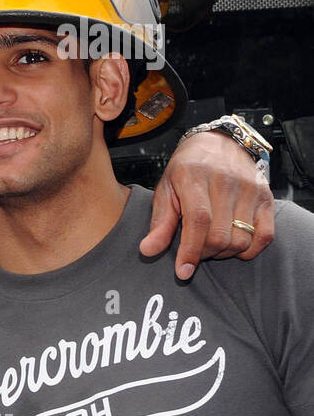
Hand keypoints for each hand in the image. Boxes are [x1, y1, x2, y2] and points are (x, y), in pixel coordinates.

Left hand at [140, 131, 274, 278]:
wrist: (218, 144)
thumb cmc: (187, 170)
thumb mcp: (165, 190)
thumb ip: (159, 223)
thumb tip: (148, 251)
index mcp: (194, 177)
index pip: (197, 222)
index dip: (190, 251)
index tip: (183, 272)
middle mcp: (225, 182)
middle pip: (220, 236)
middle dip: (205, 254)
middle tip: (194, 251)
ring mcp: (250, 189)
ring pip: (241, 239)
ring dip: (224, 253)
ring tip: (211, 244)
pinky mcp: (267, 197)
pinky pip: (264, 236)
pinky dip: (249, 249)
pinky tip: (233, 244)